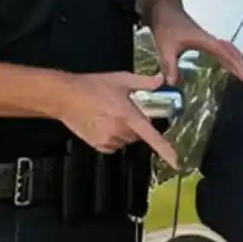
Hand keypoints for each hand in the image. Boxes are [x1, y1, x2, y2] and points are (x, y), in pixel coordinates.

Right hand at [49, 71, 178, 168]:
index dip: (166, 150)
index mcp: (128, 116)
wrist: (65, 97)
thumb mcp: (121, 79)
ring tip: (110, 114)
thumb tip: (161, 79)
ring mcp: (108, 140)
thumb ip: (144, 82)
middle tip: (123, 109)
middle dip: (136, 125)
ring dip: (124, 131)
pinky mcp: (98, 145)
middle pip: (138, 135)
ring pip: (126, 140)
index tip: (177, 162)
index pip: (152, 137)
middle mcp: (120, 131)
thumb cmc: (93, 86)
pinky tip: (103, 123)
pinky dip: (113, 137)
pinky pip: (114, 145)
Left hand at [150, 9, 242, 86]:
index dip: (234, 65)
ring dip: (233, 57)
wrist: (165, 6)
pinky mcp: (200, 37)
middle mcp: (208, 39)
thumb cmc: (166, 24)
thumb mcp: (166, 46)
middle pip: (228, 51)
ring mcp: (205, 37)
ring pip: (225, 47)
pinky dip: (226, 52)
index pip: (224, 54)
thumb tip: (172, 84)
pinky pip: (219, 46)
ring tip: (241, 67)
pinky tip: (223, 57)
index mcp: (204, 41)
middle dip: (238, 63)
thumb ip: (169, 65)